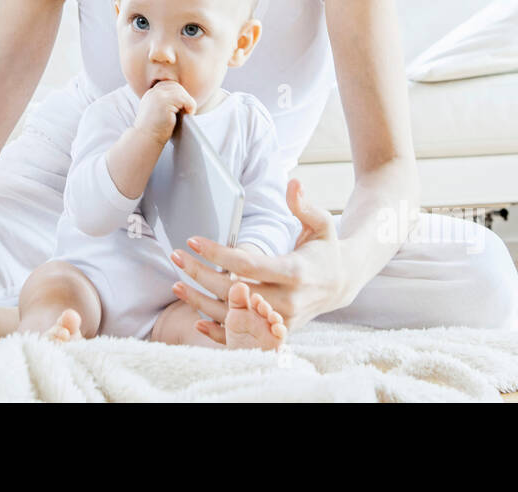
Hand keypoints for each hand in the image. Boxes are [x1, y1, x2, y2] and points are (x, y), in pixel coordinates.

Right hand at [133, 80, 195, 144]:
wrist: (145, 138)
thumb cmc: (153, 130)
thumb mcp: (157, 112)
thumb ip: (165, 103)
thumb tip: (183, 101)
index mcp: (151, 94)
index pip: (169, 86)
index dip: (178, 94)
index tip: (182, 106)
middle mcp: (153, 92)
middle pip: (176, 86)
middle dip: (184, 97)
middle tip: (187, 110)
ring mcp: (158, 95)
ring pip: (181, 92)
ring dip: (188, 102)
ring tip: (188, 112)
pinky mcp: (165, 102)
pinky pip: (184, 99)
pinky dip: (190, 106)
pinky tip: (188, 114)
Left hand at [168, 179, 345, 342]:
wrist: (342, 284)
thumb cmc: (326, 249)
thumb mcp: (322, 224)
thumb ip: (304, 206)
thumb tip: (293, 183)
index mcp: (295, 272)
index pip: (247, 264)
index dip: (217, 253)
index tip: (193, 240)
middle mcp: (287, 300)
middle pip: (233, 291)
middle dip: (200, 274)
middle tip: (175, 256)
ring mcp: (280, 320)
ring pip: (232, 315)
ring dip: (200, 302)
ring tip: (176, 285)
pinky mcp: (276, 332)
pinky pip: (243, 336)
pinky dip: (218, 331)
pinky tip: (197, 321)